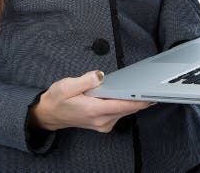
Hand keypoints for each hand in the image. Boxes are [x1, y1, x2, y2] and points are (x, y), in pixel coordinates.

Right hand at [30, 70, 154, 132]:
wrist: (49, 114)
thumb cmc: (57, 99)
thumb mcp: (67, 85)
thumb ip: (85, 80)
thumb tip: (99, 76)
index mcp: (93, 110)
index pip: (122, 105)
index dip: (138, 100)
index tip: (150, 94)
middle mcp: (100, 120)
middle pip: (127, 109)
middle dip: (139, 99)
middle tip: (149, 86)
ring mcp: (103, 124)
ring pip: (124, 112)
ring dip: (131, 101)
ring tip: (138, 88)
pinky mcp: (103, 124)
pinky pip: (119, 114)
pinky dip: (124, 105)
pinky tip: (124, 95)